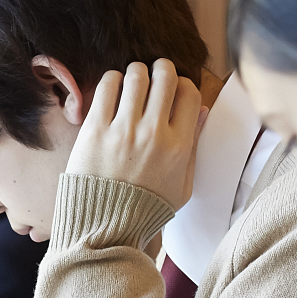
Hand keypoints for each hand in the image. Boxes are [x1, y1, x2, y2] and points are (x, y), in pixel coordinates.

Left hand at [64, 60, 205, 211]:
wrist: (105, 227)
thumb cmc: (146, 209)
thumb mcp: (182, 185)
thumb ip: (193, 147)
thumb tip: (201, 111)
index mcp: (179, 146)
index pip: (189, 93)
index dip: (184, 84)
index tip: (175, 90)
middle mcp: (154, 133)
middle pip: (165, 76)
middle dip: (162, 70)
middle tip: (154, 76)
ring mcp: (123, 130)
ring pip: (136, 75)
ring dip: (136, 73)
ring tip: (132, 83)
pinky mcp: (95, 129)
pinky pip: (107, 85)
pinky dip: (112, 80)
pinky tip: (113, 90)